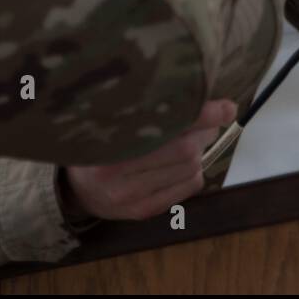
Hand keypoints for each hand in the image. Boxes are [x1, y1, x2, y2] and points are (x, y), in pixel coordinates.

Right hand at [59, 99, 236, 221]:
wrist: (73, 188)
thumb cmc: (97, 141)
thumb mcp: (108, 117)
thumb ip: (140, 104)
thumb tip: (192, 87)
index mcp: (106, 141)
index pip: (168, 127)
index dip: (202, 115)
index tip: (225, 105)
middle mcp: (115, 174)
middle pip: (185, 150)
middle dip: (205, 132)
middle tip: (209, 119)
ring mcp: (130, 197)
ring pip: (190, 169)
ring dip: (202, 151)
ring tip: (195, 138)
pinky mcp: (142, 212)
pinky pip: (187, 188)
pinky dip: (195, 171)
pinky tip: (185, 163)